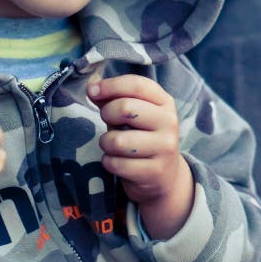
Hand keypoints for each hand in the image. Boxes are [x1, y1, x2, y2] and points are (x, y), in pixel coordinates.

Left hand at [88, 75, 194, 239]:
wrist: (163, 177)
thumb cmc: (141, 137)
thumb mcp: (131, 114)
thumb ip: (113, 98)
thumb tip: (91, 85)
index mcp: (164, 102)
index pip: (137, 84)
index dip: (110, 85)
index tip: (92, 90)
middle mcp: (169, 122)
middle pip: (126, 108)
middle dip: (107, 113)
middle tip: (107, 120)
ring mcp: (164, 148)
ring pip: (117, 141)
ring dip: (106, 142)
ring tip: (113, 145)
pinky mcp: (155, 171)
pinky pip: (116, 164)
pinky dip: (109, 162)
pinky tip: (118, 161)